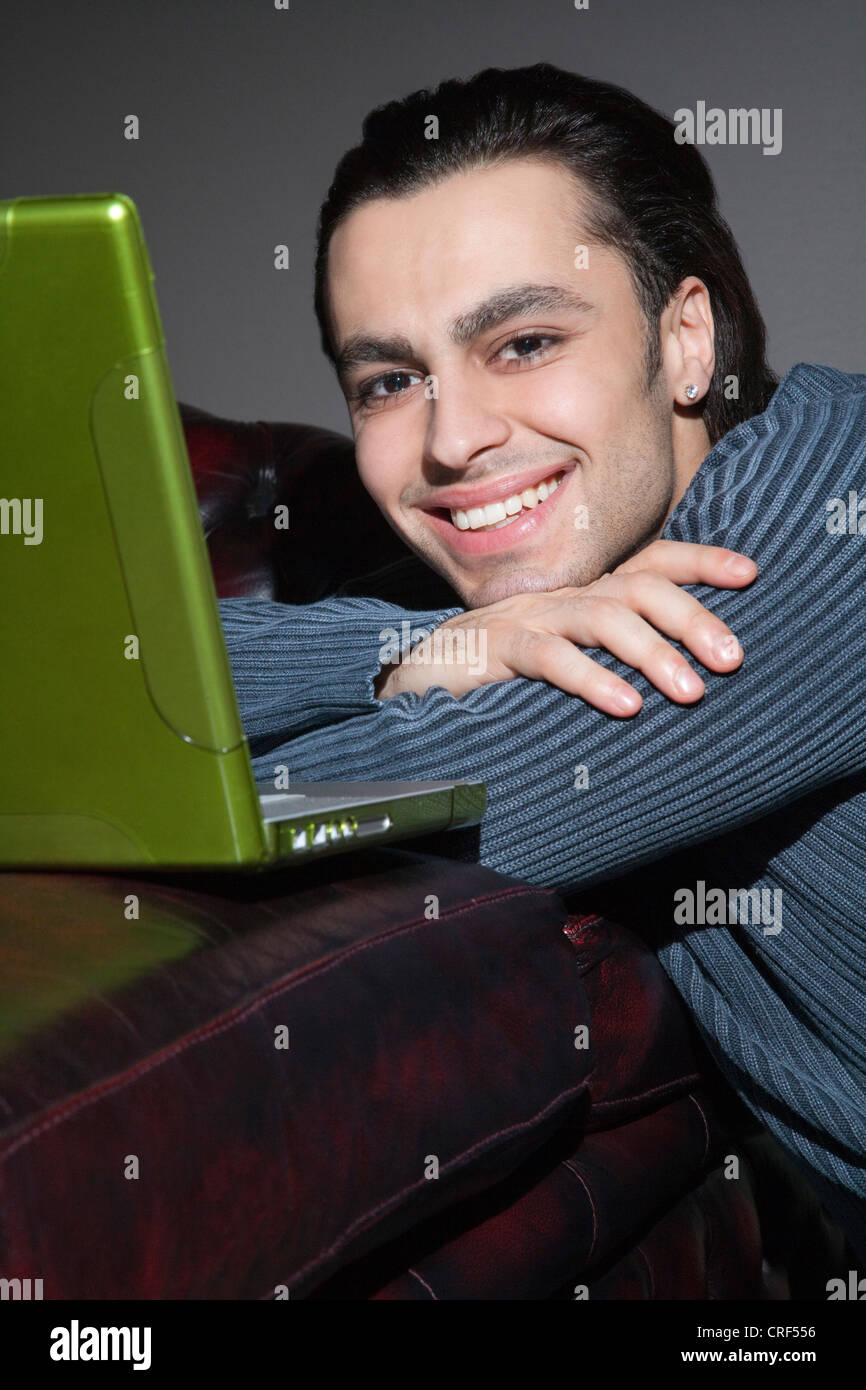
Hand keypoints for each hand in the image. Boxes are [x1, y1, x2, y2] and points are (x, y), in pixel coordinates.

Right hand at [374, 540, 756, 715]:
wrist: (411, 684)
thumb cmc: (496, 680)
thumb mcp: (563, 661)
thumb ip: (608, 660)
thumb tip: (680, 682)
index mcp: (580, 598)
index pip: (648, 565)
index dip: (699, 562)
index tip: (750, 573)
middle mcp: (558, 599)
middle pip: (635, 587)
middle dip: (691, 615)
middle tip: (733, 658)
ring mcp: (524, 620)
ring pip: (598, 618)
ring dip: (650, 651)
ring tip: (691, 690)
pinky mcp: (492, 651)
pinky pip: (547, 658)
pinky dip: (589, 679)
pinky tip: (625, 706)